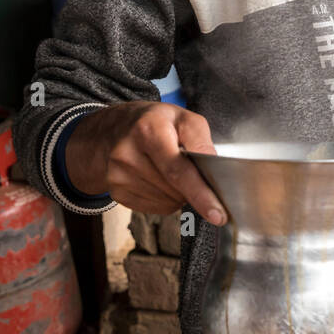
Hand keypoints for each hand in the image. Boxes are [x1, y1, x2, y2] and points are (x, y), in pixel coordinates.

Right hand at [65, 102, 225, 225]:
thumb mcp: (183, 118)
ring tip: (171, 170)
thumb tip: (214, 170)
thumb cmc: (155, 122)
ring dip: (180, 193)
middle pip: (175, 190)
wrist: (116, 128)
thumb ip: (201, 141)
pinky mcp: (117, 192)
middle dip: (194, 188)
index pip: (177, 170)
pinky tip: (160, 180)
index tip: (217, 215)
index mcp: (148, 131)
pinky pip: (156, 208)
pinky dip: (167, 199)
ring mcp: (118, 175)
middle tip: (194, 170)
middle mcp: (128, 155)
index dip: (200, 194)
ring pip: (168, 202)